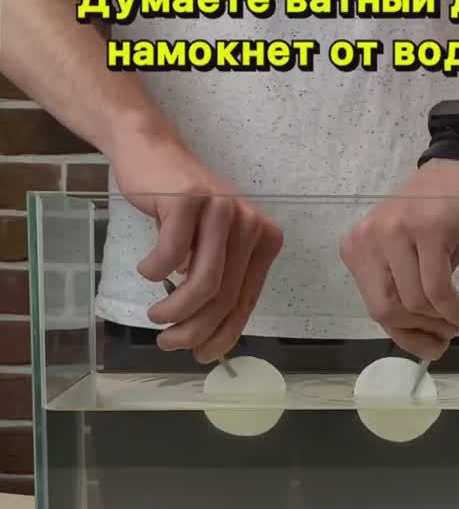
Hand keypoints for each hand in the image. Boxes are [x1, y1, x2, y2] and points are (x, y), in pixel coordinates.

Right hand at [111, 131, 282, 360]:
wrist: (152, 152)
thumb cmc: (181, 208)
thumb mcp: (210, 246)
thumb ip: (218, 280)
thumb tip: (209, 338)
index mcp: (263, 239)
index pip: (246, 300)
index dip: (224, 335)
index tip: (202, 356)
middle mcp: (250, 224)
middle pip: (224, 297)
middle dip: (194, 331)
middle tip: (168, 343)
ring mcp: (221, 209)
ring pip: (202, 283)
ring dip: (174, 310)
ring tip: (155, 316)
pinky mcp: (190, 200)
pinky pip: (170, 255)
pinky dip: (154, 271)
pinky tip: (146, 270)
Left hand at [339, 159, 458, 359]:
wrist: (457, 170)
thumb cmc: (433, 215)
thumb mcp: (408, 255)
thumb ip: (405, 291)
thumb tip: (424, 340)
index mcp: (356, 249)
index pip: (374, 307)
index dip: (405, 335)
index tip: (431, 346)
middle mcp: (366, 241)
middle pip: (387, 310)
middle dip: (422, 331)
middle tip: (449, 334)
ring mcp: (394, 234)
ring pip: (414, 302)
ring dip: (443, 320)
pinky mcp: (425, 231)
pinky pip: (437, 288)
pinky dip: (454, 309)